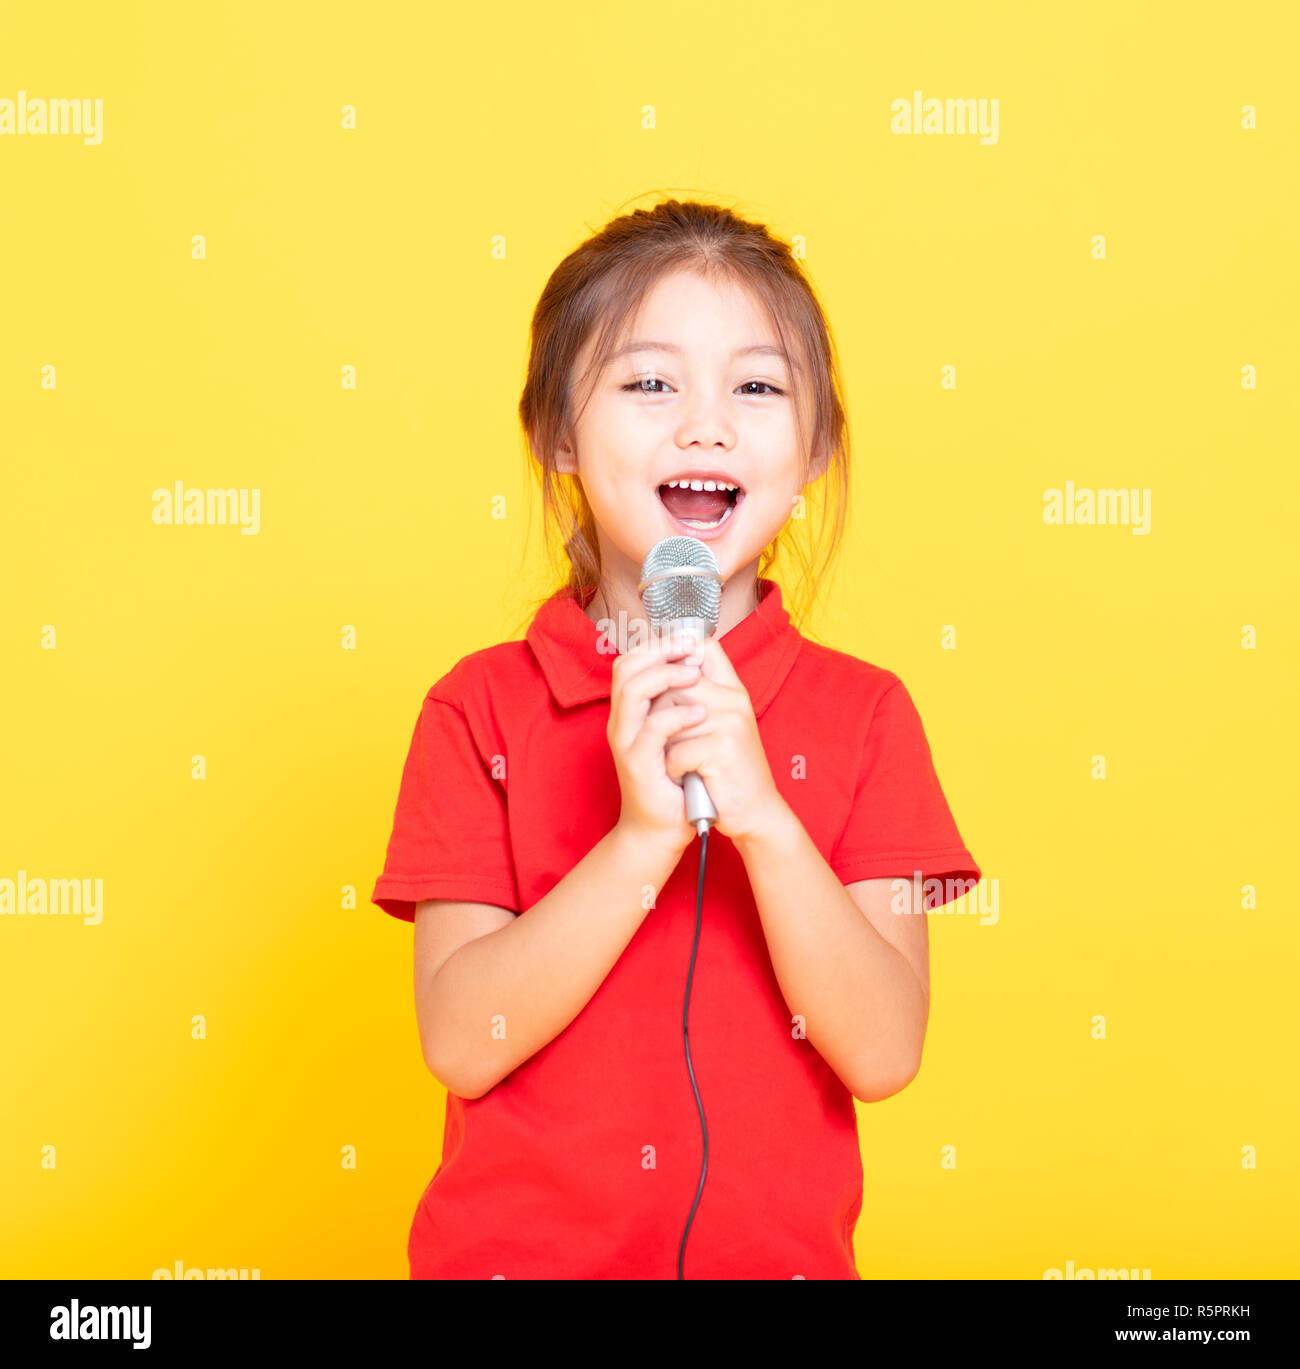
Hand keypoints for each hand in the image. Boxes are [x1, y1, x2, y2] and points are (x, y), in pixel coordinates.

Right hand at [606, 629, 708, 855]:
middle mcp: (621, 722)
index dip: (657, 644)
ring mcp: (624, 742)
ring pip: (633, 691)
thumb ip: (682, 702)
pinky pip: (651, 729)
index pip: (631, 662)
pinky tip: (699, 713)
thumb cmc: (676, 781)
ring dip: (667, 676)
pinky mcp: (636, 764)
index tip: (688, 638)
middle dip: (660, 650)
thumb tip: (701, 663)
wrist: (663, 829)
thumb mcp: (679, 735)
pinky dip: (676, 715)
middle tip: (689, 647)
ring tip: (695, 675)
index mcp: (630, 712)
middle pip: (626, 668)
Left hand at [653, 633, 787, 843]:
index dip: (676, 653)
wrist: (755, 812)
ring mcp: (730, 722)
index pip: (704, 647)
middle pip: (674, 684)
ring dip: (666, 746)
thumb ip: (700, 696)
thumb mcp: (721, 725)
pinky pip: (674, 751)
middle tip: (670, 741)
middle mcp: (734, 700)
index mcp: (733, 690)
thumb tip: (659, 670)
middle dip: (660, 714)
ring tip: (683, 762)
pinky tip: (689, 779)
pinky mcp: (722, 749)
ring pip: (668, 719)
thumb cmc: (728, 770)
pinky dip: (674, 770)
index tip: (664, 681)